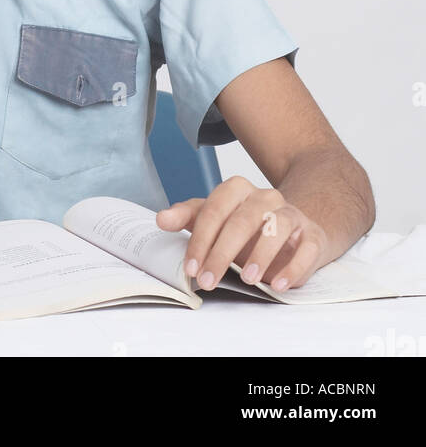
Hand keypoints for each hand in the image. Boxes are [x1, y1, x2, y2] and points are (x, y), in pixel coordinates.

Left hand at [155, 175, 329, 291]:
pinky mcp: (312, 235)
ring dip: (261, 255)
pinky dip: (293, 267)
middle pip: (242, 220)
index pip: (214, 210)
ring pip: (277, 226)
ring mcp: (291, 214)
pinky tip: (278, 284)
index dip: (201, 240)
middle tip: (208, 280)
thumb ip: (189, 217)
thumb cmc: (247, 226)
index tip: (191, 267)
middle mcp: (265, 197)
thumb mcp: (215, 218)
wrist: (294, 228)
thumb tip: (161, 219)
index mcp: (238, 190)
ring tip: (247, 279)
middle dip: (222, 253)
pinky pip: (307, 248)